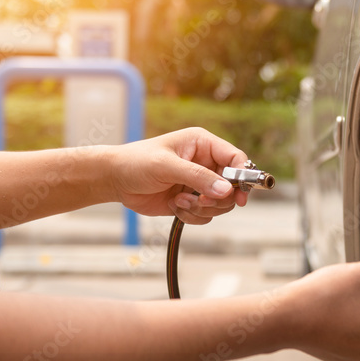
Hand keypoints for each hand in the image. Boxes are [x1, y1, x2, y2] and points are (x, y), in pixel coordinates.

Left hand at [106, 128, 251, 223]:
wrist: (115, 180)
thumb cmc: (137, 162)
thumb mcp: (166, 166)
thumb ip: (197, 176)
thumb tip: (226, 190)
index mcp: (203, 144)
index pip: (235, 159)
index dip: (243, 177)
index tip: (241, 196)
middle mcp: (206, 163)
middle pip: (233, 186)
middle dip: (218, 198)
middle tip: (201, 200)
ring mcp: (199, 183)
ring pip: (221, 204)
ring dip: (202, 208)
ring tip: (180, 201)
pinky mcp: (191, 200)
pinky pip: (206, 215)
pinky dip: (193, 216)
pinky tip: (175, 206)